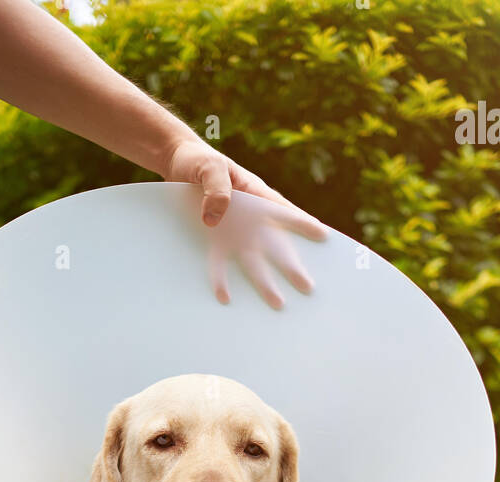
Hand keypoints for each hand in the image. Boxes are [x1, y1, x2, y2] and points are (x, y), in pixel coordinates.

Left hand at [163, 138, 327, 308]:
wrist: (177, 164)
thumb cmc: (198, 161)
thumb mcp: (208, 166)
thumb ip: (216, 186)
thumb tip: (216, 214)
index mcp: (255, 194)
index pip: (282, 211)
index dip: (301, 223)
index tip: (322, 235)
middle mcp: (249, 217)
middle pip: (274, 243)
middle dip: (291, 264)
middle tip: (308, 286)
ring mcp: (233, 232)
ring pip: (253, 259)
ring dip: (264, 281)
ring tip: (278, 303)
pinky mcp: (214, 240)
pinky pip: (218, 263)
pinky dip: (221, 279)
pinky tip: (225, 298)